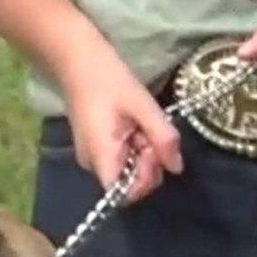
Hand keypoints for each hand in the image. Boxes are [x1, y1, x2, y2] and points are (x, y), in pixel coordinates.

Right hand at [56, 52, 184, 204]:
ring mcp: (93, 158)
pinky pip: (121, 158)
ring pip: (128, 170)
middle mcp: (93, 165)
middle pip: (130, 182)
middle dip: (148, 161)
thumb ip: (163, 138)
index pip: (126, 194)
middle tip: (149, 130)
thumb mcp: (143, 106)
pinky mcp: (96, 150)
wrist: (79, 62)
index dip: (146, 179)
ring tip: (140, 123)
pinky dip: (134, 146)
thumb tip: (177, 167)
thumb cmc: (108, 81)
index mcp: (102, 157)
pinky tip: (132, 124)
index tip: (151, 149)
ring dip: (143, 151)